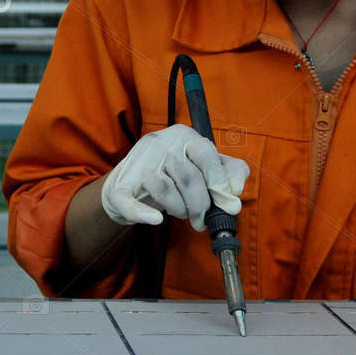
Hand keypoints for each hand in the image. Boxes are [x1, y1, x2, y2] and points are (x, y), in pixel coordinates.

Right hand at [100, 124, 249, 230]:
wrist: (130, 183)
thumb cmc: (173, 174)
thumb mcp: (204, 167)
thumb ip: (227, 172)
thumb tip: (235, 189)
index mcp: (184, 135)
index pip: (206, 154)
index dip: (218, 180)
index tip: (228, 202)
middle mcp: (160, 142)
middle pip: (188, 177)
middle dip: (201, 205)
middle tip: (203, 220)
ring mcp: (139, 161)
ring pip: (166, 190)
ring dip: (179, 209)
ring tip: (182, 212)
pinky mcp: (120, 184)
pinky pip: (133, 203)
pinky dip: (145, 215)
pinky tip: (156, 219)